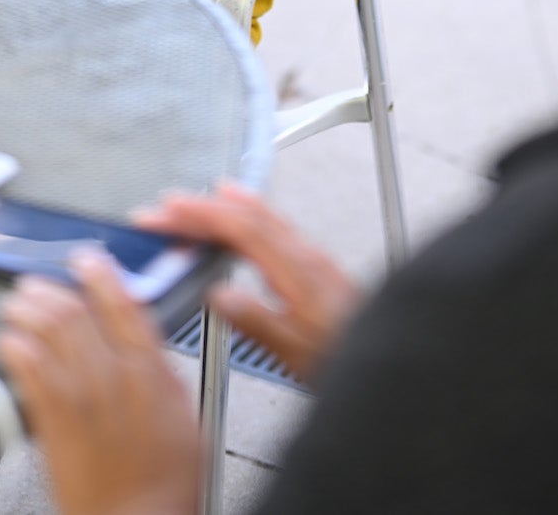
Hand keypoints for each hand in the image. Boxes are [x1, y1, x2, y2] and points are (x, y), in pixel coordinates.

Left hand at [0, 249, 199, 514]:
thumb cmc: (165, 478)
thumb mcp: (181, 408)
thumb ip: (157, 367)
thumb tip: (141, 339)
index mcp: (149, 368)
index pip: (122, 303)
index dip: (101, 274)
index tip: (87, 259)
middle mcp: (112, 374)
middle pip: (75, 313)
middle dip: (49, 290)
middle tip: (35, 283)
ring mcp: (78, 396)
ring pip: (47, 334)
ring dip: (26, 312)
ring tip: (15, 304)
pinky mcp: (51, 422)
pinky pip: (26, 372)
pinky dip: (13, 348)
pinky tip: (6, 341)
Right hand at [132, 182, 361, 382]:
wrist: (390, 359)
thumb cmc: (347, 356)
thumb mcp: (296, 351)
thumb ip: (257, 321)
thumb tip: (218, 294)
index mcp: (296, 269)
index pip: (240, 228)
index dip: (199, 215)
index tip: (167, 211)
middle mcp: (305, 255)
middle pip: (249, 215)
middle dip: (204, 206)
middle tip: (167, 206)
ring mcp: (313, 258)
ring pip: (265, 217)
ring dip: (229, 206)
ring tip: (202, 199)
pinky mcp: (317, 268)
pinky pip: (277, 227)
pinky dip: (253, 216)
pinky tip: (248, 223)